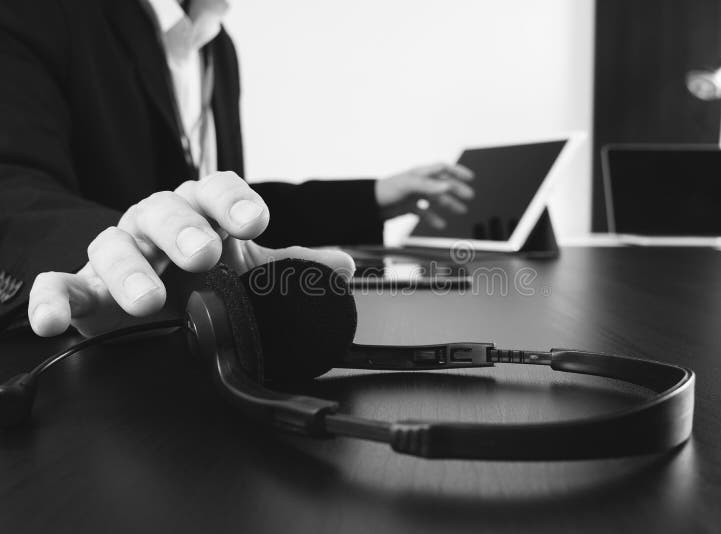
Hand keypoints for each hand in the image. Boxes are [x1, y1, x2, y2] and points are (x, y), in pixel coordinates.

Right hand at [28, 171, 354, 336]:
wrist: (152, 299)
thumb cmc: (202, 276)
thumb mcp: (247, 270)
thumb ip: (290, 267)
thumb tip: (343, 268)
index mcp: (200, 212)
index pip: (216, 190)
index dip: (234, 202)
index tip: (255, 220)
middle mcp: (156, 224)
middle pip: (163, 211)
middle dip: (183, 230)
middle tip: (202, 253)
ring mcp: (116, 254)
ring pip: (112, 246)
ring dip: (129, 271)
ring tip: (147, 300)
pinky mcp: (81, 287)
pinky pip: (58, 285)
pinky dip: (52, 299)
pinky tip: (55, 318)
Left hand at [375, 163, 474, 227]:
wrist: (368, 206)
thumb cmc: (386, 191)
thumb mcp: (409, 186)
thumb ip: (429, 186)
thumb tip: (448, 187)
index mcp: (420, 173)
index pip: (442, 168)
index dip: (457, 171)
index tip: (470, 178)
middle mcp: (419, 183)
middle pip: (443, 185)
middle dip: (457, 190)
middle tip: (469, 197)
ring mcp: (414, 195)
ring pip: (436, 199)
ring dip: (449, 204)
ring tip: (461, 211)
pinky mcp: (409, 207)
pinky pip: (425, 213)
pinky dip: (434, 218)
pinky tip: (440, 225)